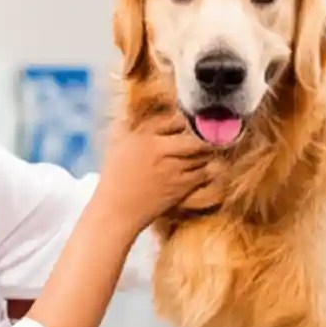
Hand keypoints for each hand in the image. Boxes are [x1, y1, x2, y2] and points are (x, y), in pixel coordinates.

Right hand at [95, 109, 213, 233]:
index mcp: (145, 138)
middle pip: (194, 137)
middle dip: (205, 134)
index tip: (190, 121)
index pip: (173, 121)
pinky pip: (204, 173)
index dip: (185, 119)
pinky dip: (208, 168)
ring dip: (208, 151)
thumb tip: (152, 116)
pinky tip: (206, 166)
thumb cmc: (115, 177)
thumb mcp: (120, 144)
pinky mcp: (181, 188)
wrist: (118, 209)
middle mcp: (161, 152)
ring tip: (209, 148)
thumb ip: (136, 127)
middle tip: (210, 133)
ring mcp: (173, 170)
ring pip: (202, 154)